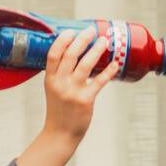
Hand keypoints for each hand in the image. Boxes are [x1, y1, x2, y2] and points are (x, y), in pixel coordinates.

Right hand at [42, 23, 120, 143]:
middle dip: (83, 39)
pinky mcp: (85, 101)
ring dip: (97, 50)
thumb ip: (60, 73)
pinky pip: (99, 82)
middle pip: (71, 55)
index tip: (72, 31)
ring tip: (105, 41)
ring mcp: (72, 92)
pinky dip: (108, 71)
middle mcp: (60, 84)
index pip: (54, 54)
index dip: (63, 40)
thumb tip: (73, 52)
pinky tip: (115, 64)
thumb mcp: (53, 89)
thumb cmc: (59, 110)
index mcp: (50, 79)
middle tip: (92, 31)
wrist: (60, 134)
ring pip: (86, 65)